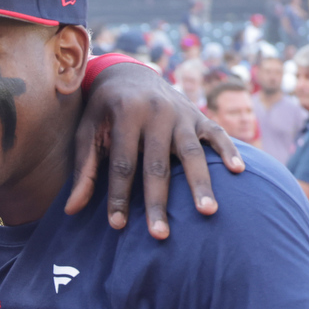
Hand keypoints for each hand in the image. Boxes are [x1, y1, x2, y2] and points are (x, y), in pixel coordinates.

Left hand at [67, 61, 243, 238]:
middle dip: (157, 202)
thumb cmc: (104, 111)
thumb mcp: (88, 132)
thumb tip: (70, 211)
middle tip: (160, 235)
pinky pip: (217, 134)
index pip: (122, 164)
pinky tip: (237, 172)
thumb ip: (84, 170)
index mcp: (125, 115)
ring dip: (200, 183)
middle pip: (157, 165)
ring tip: (207, 212)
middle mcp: (156, 112)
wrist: (129, 74)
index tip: (117, 226)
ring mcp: (182, 113)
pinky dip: (229, 151)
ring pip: (192, 153)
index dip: (118, 196)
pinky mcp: (199, 115)